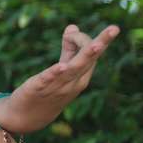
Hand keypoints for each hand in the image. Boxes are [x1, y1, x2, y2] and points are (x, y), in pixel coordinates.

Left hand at [0, 23, 120, 133]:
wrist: (27, 117)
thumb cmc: (48, 90)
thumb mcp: (61, 69)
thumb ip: (68, 49)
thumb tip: (73, 26)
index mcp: (80, 76)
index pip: (90, 53)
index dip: (82, 38)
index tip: (69, 33)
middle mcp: (73, 82)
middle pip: (87, 60)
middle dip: (100, 43)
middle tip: (114, 28)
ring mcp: (57, 87)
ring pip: (72, 70)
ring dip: (84, 57)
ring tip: (96, 44)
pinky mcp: (37, 89)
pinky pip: (48, 80)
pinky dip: (55, 73)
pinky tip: (62, 66)